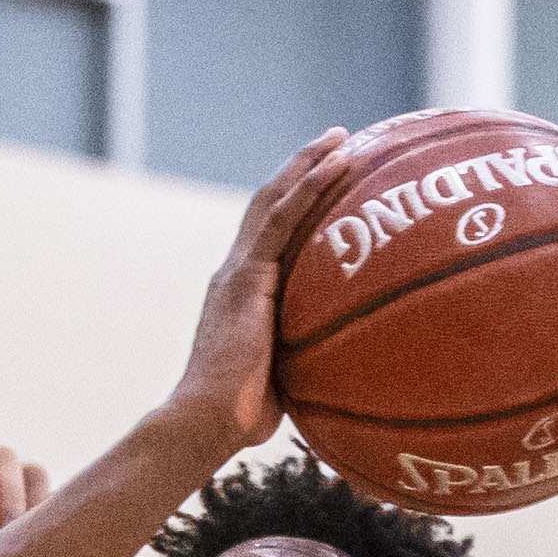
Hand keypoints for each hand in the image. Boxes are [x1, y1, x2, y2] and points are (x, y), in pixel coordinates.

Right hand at [166, 129, 350, 457]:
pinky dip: (310, 186)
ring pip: (275, 200)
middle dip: (302, 170)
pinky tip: (338, 162)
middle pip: (270, 205)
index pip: (270, 236)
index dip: (296, 204)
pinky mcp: (247, 275)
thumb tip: (349, 371)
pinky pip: (283, 218)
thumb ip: (307, 359)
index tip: (325, 182)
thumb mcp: (285, 378)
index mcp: (242, 294)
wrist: (208, 419)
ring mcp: (239, 271)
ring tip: (342, 138)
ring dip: (309, 164)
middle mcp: (236, 273)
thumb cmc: (243, 417)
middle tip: (339, 142)